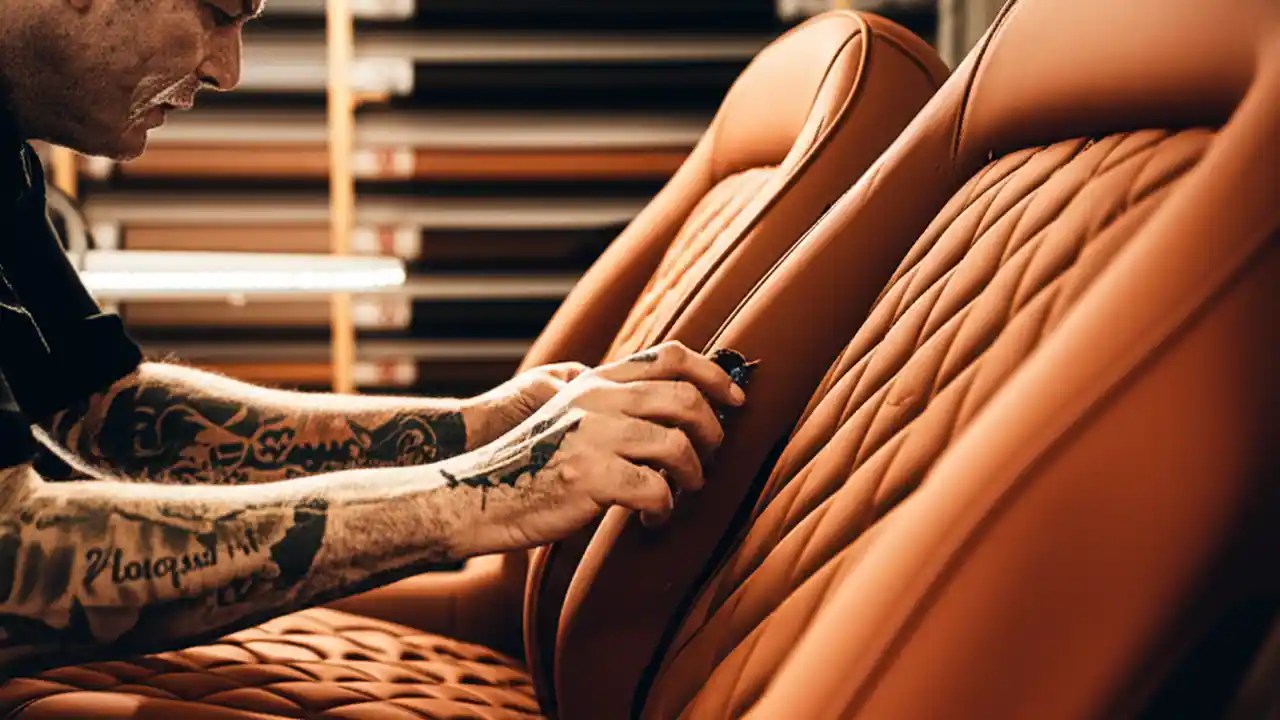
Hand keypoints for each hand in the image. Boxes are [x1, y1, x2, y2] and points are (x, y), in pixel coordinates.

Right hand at [445, 342, 748, 554]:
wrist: (475, 494)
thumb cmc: (529, 464)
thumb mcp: (567, 415)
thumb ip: (611, 403)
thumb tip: (675, 403)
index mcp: (595, 382)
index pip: (672, 356)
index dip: (715, 375)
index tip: (736, 400)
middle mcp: (596, 400)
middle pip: (686, 400)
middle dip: (712, 434)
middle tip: (707, 460)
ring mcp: (593, 436)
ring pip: (678, 446)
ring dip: (692, 477)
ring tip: (680, 494)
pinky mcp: (590, 477)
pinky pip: (656, 491)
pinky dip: (664, 511)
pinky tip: (651, 521)